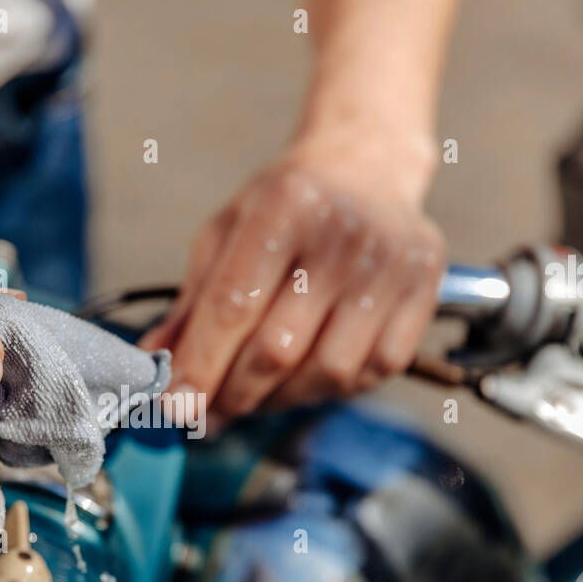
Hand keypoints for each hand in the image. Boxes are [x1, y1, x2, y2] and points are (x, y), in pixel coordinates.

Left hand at [140, 133, 444, 423]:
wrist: (366, 168)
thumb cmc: (286, 207)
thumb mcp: (226, 234)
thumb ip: (191, 304)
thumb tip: (155, 365)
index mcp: (285, 204)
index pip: (233, 304)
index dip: (200, 366)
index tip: (175, 407)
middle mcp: (344, 233)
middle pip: (279, 348)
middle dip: (234, 394)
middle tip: (209, 413)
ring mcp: (391, 263)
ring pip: (328, 372)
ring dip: (282, 400)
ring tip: (258, 393)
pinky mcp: (426, 289)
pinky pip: (375, 372)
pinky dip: (333, 389)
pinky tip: (309, 376)